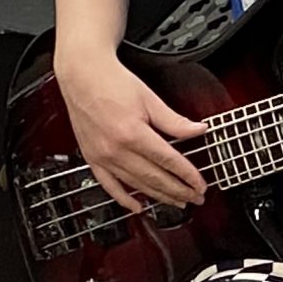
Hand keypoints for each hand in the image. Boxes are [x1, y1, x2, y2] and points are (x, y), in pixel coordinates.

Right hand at [56, 53, 208, 212]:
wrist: (82, 74)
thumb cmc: (112, 82)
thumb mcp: (150, 99)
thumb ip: (175, 121)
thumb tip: (198, 130)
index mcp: (133, 133)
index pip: (169, 161)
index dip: (188, 176)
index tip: (200, 184)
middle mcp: (116, 149)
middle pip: (154, 178)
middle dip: (178, 191)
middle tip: (195, 198)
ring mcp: (102, 156)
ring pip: (135, 185)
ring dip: (158, 197)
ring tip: (177, 203)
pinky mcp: (91, 158)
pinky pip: (108, 185)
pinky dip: (123, 199)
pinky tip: (137, 207)